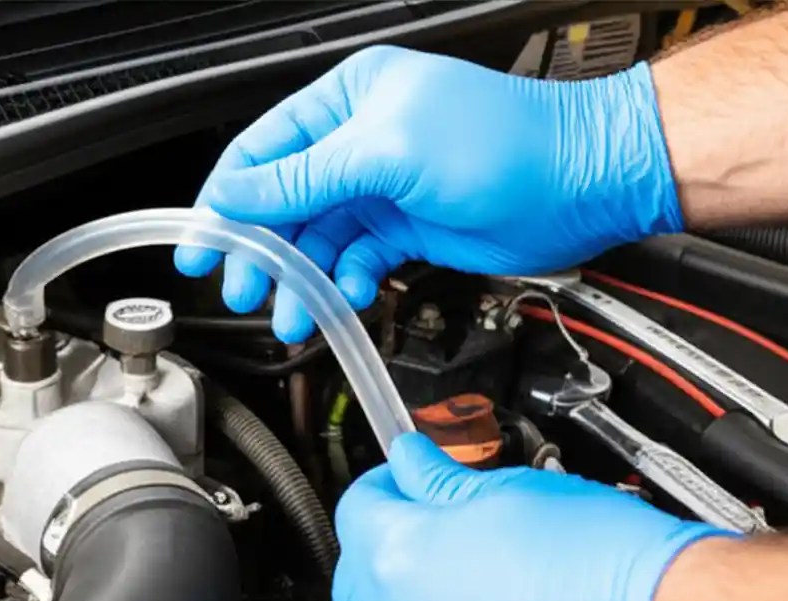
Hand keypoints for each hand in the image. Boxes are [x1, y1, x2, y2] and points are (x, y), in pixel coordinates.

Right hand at [175, 47, 682, 341]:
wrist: (587, 182)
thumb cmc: (507, 144)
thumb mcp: (387, 153)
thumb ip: (303, 178)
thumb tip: (236, 193)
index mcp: (348, 100)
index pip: (262, 151)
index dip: (226, 199)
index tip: (200, 242)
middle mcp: (359, 140)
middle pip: (283, 200)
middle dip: (260, 249)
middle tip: (240, 289)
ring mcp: (383, 185)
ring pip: (318, 237)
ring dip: (300, 278)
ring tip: (290, 314)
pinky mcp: (407, 225)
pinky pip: (356, 257)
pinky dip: (344, 281)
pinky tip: (343, 297)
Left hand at [332, 433, 727, 600]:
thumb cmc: (603, 564)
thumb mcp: (510, 491)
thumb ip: (440, 479)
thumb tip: (412, 462)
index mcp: (398, 559)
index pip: (358, 506)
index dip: (386, 480)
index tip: (410, 470)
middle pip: (358, 573)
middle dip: (382, 538)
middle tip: (427, 511)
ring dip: (405, 588)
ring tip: (461, 560)